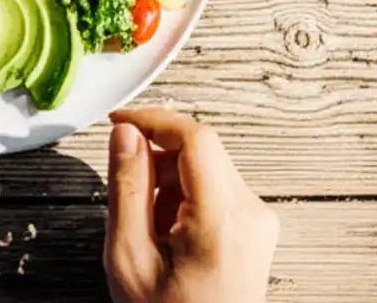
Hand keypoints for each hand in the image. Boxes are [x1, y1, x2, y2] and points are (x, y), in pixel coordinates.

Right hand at [104, 108, 278, 302]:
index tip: (118, 122)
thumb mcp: (130, 258)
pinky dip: (183, 200)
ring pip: (205, 168)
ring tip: (150, 231)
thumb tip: (125, 134)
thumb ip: (127, 188)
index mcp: (224, 220)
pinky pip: (214, 190)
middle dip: (156, 161)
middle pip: (200, 151)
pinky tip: (168, 236)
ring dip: (168, 183)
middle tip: (129, 198)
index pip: (196, 138)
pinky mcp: (254, 228)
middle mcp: (252, 214)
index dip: (153, 119)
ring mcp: (258, 222)